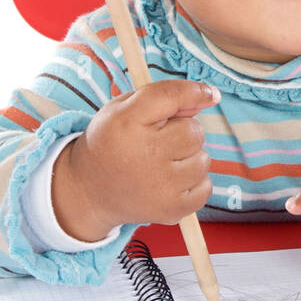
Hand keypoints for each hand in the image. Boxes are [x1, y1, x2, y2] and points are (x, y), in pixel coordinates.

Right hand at [54, 79, 219, 239]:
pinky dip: (194, 183)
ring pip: (203, 159)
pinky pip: (206, 186)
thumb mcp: (122, 110)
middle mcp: (143, 153)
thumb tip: (206, 98)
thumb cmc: (113, 144)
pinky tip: (171, 182)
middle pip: (194, 131)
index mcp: (126, 122)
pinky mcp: (172, 208)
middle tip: (160, 141)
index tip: (210, 94)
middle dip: (185, 131)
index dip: (194, 92)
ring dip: (190, 158)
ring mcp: (159, 185)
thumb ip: (162, 97)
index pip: (170, 96)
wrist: (90, 190)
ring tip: (162, 163)